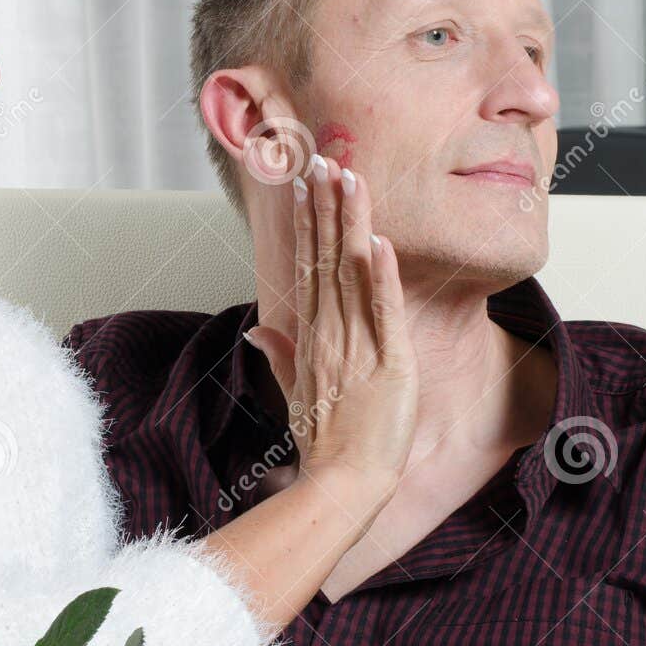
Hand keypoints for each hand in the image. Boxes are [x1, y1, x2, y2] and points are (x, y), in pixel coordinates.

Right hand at [247, 153, 417, 508]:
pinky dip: (382, 277)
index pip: (306, 267)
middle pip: (324, 258)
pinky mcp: (388, 365)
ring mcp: (356, 347)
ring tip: (348, 180)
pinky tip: (379, 241)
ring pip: (351, 274)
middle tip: (323, 161)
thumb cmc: (324, 445)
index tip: (307, 185)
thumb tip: (257, 329)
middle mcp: (328, 335)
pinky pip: (383, 313)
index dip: (308, 223)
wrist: (342, 485)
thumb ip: (277, 356)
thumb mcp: (294, 394)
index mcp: (309, 338)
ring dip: (350, 224)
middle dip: (324, 207)